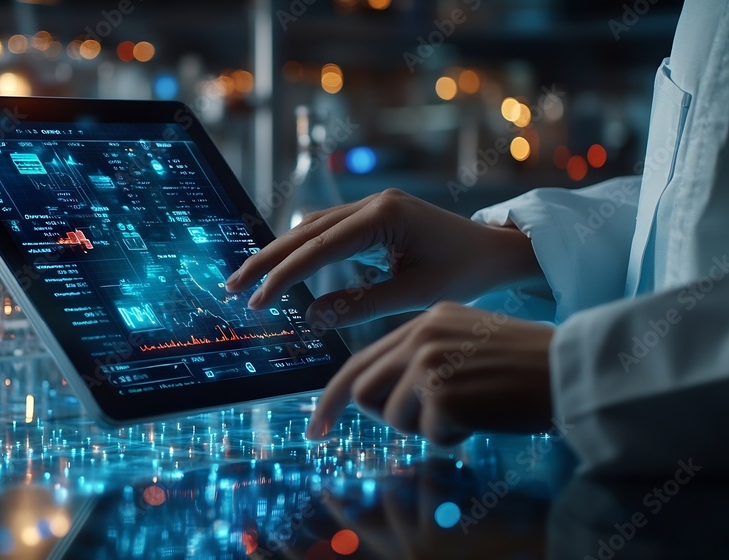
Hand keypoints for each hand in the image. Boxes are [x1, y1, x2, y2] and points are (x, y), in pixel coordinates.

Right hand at [225, 189, 540, 326]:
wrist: (496, 249)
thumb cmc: (465, 272)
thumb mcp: (414, 294)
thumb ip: (361, 304)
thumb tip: (309, 318)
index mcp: (384, 216)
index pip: (319, 249)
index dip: (283, 276)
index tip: (257, 301)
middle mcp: (373, 203)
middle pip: (305, 231)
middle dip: (266, 261)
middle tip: (232, 286)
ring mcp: (371, 206)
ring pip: (311, 229)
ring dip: (278, 254)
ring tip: (247, 280)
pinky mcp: (371, 216)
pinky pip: (326, 231)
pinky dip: (300, 250)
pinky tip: (280, 268)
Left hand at [306, 302, 553, 443]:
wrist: (571, 371)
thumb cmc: (524, 365)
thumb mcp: (465, 343)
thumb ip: (420, 359)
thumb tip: (376, 394)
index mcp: (424, 321)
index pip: (361, 360)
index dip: (333, 398)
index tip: (316, 427)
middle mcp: (420, 336)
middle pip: (363, 391)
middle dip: (387, 416)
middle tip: (423, 420)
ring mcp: (430, 362)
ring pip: (390, 416)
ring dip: (423, 427)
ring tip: (465, 412)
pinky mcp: (443, 392)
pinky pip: (428, 435)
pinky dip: (453, 438)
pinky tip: (482, 418)